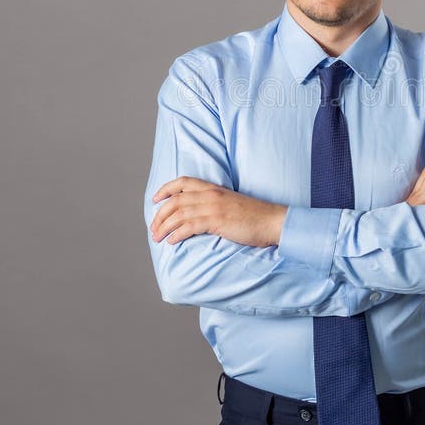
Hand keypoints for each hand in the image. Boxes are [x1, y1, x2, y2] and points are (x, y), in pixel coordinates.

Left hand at [150, 177, 286, 247]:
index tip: (155, 199)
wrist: (271, 221)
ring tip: (157, 238)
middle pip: (175, 201)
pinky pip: (189, 226)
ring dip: (164, 227)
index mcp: (214, 188)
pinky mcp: (217, 221)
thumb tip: (197, 215)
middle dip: (160, 215)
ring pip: (179, 214)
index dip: (166, 189)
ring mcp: (213, 207)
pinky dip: (177, 234)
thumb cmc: (254, 216)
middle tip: (153, 229)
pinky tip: (172, 241)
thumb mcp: (231, 203)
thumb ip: (214, 204)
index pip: (183, 182)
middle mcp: (211, 195)